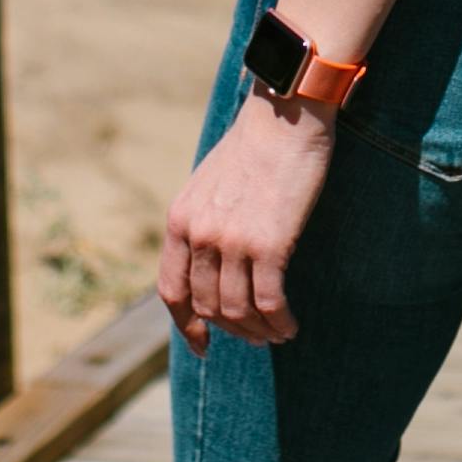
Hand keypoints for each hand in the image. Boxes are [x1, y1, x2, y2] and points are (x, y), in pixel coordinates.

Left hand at [159, 91, 334, 351]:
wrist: (284, 117)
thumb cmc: (254, 148)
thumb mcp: (209, 186)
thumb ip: (202, 224)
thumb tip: (209, 266)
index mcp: (180, 221)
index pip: (172, 290)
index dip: (186, 325)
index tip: (203, 345)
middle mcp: (199, 234)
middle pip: (207, 306)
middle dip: (232, 330)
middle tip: (256, 336)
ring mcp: (232, 240)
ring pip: (237, 310)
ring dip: (258, 331)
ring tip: (276, 333)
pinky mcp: (269, 243)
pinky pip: (269, 302)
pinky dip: (279, 321)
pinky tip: (290, 324)